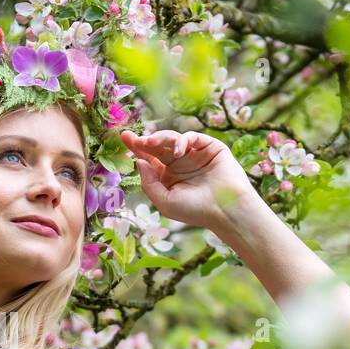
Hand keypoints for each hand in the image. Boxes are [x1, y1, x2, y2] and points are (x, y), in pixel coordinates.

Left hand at [121, 129, 256, 231]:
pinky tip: (177, 151)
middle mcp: (179, 164)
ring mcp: (194, 154)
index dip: (137, 147)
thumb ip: (148, 182)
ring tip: (151, 142)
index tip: (124, 137)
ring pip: (172, 139)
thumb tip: (139, 161)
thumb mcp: (164, 201)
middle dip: (145, 140)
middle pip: (157, 146)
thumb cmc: (195, 210)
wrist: (225, 210)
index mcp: (167, 176)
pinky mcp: (210, 147)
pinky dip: (182, 140)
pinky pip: (192, 137)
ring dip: (160, 138)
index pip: (149, 158)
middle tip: (134, 138)